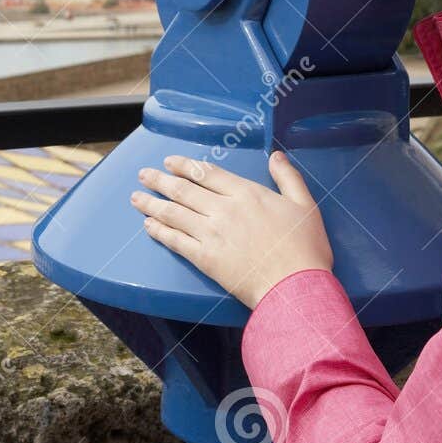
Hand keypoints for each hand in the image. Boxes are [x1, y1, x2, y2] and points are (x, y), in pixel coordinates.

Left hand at [131, 150, 332, 308]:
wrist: (295, 286)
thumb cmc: (304, 249)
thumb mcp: (305, 205)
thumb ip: (288, 177)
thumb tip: (276, 156)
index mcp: (246, 193)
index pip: (207, 173)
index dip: (185, 165)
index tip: (170, 162)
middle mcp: (223, 209)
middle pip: (184, 189)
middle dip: (160, 180)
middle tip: (143, 175)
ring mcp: (211, 234)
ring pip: (174, 213)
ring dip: (152, 203)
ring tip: (136, 198)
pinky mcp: (205, 258)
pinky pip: (175, 240)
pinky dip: (160, 231)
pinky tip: (149, 226)